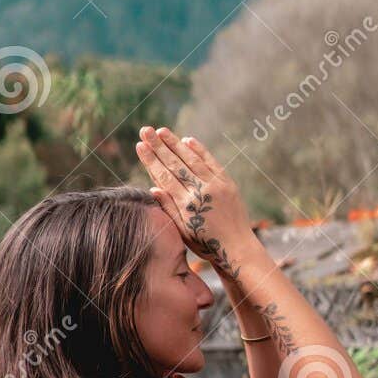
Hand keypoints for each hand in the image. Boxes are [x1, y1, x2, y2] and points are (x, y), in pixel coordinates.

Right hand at [136, 127, 254, 271]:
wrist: (237, 247)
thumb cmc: (206, 244)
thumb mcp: (182, 231)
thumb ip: (169, 208)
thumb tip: (153, 187)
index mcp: (187, 205)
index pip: (164, 176)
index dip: (151, 160)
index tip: (140, 145)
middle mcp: (202, 191)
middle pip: (176, 164)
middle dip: (159, 146)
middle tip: (145, 130)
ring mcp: (216, 185)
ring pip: (192, 159)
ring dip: (176, 143)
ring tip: (161, 131)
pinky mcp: (228, 183)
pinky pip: (211, 162)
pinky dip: (199, 150)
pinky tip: (187, 140)